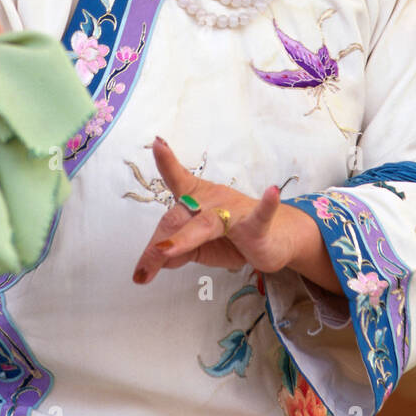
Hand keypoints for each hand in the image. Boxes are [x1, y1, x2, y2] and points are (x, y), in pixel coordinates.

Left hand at [131, 138, 323, 286]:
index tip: (157, 143)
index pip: (176, 181)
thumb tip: (155, 260)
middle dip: (158, 247)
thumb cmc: (233, 238)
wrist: (273, 240)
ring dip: (184, 237)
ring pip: (205, 224)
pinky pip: (259, 216)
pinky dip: (266, 204)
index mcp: (197, 199)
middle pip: (178, 218)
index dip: (167, 162)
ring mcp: (234, 210)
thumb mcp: (200, 247)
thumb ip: (178, 250)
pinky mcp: (256, 226)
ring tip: (166, 251)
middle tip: (141, 272)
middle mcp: (212, 199)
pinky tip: (271, 193)